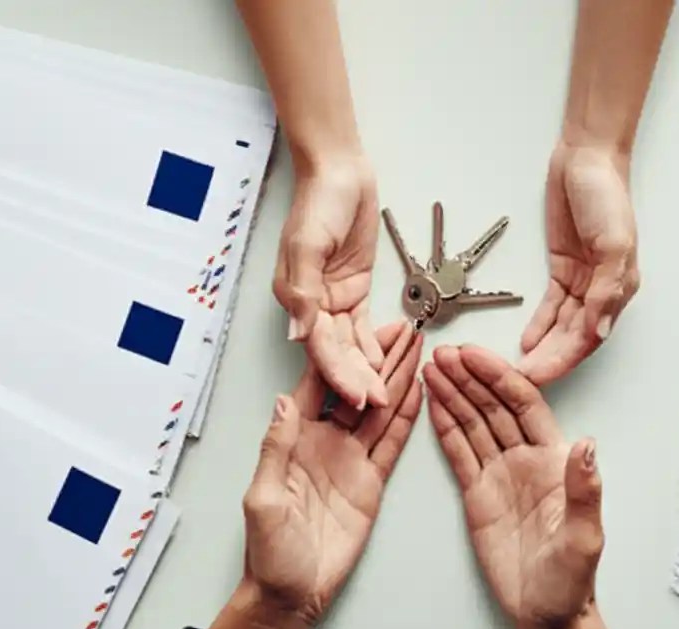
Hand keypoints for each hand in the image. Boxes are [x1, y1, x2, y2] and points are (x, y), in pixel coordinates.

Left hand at [195, 322, 421, 628]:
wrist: (291, 596)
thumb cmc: (269, 554)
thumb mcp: (264, 498)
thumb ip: (276, 448)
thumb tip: (283, 402)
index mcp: (296, 439)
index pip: (318, 386)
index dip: (339, 356)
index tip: (358, 328)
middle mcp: (325, 442)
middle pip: (356, 390)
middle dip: (379, 358)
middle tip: (403, 329)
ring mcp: (350, 460)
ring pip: (379, 410)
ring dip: (398, 380)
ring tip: (418, 349)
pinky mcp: (371, 482)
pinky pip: (392, 443)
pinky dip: (407, 417)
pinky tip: (419, 394)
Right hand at [274, 154, 387, 410]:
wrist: (341, 172)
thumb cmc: (320, 201)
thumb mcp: (307, 243)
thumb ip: (303, 290)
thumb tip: (299, 333)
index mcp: (294, 296)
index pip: (317, 345)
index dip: (337, 374)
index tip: (356, 397)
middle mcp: (311, 304)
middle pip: (335, 351)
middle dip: (354, 380)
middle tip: (377, 405)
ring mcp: (333, 299)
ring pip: (350, 344)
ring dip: (365, 369)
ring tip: (385, 395)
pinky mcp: (354, 290)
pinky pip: (363, 326)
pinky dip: (373, 346)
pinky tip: (384, 367)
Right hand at [425, 344, 636, 628]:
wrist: (548, 614)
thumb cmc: (572, 581)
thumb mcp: (585, 536)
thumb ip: (585, 489)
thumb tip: (588, 446)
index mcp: (553, 461)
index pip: (523, 405)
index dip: (499, 377)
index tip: (475, 356)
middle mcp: (525, 460)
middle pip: (493, 406)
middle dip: (468, 377)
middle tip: (442, 354)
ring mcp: (500, 475)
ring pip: (473, 423)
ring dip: (452, 394)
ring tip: (430, 369)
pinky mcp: (477, 495)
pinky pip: (459, 453)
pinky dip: (444, 426)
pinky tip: (432, 405)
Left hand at [518, 144, 639, 384]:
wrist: (587, 159)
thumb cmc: (607, 193)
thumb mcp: (612, 241)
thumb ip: (606, 288)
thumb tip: (599, 330)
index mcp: (621, 286)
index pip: (591, 336)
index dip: (565, 359)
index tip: (540, 377)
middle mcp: (603, 289)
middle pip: (574, 337)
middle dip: (549, 361)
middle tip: (521, 381)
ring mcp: (583, 281)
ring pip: (561, 326)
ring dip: (543, 348)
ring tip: (520, 368)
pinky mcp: (564, 270)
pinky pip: (551, 307)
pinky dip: (540, 326)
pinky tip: (527, 342)